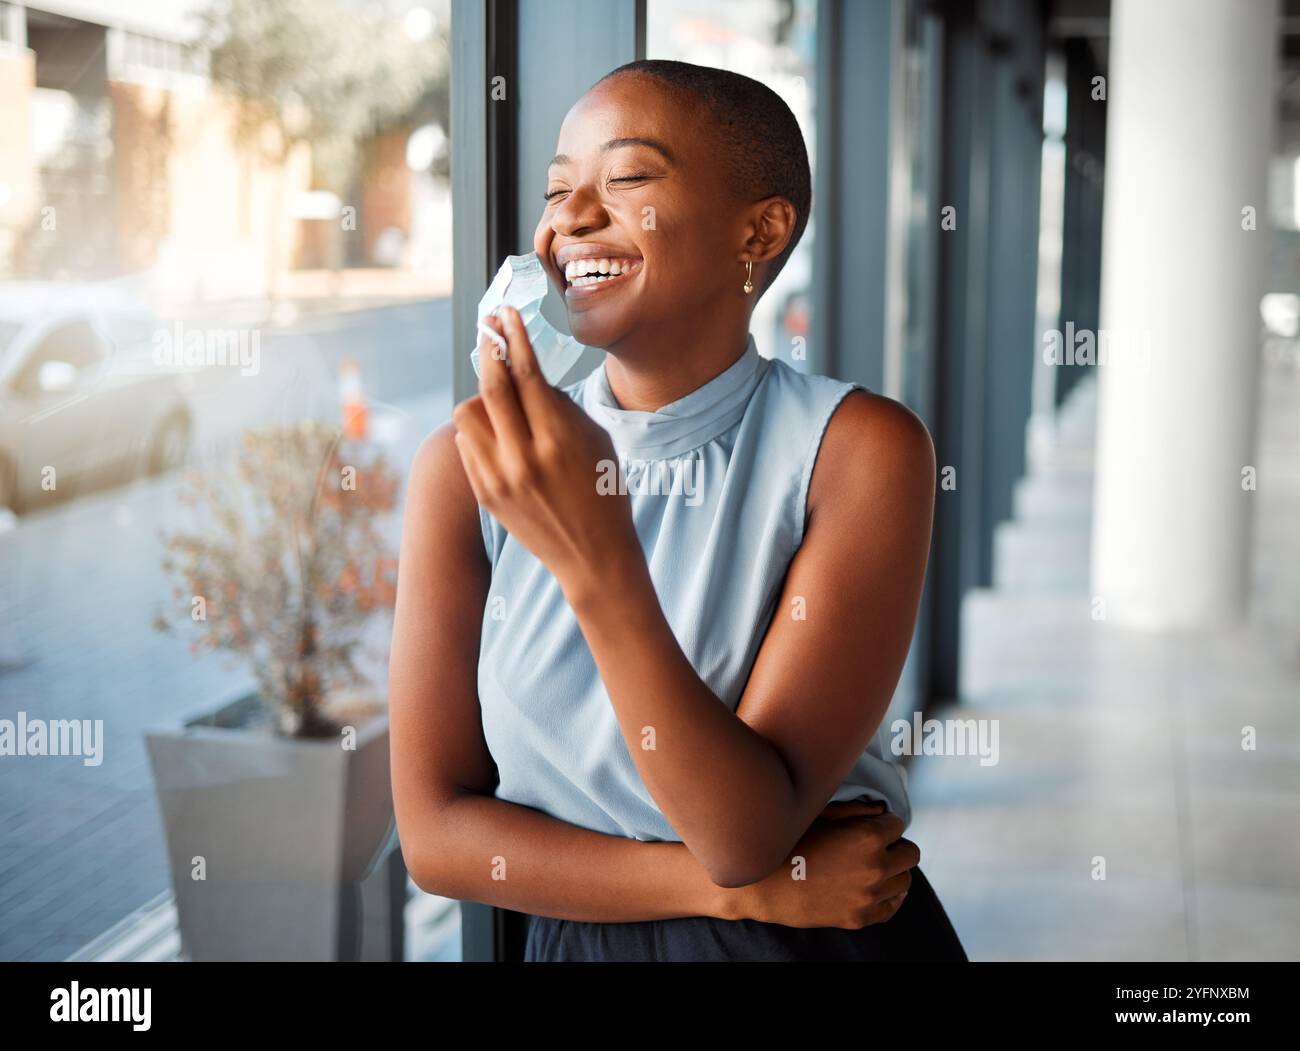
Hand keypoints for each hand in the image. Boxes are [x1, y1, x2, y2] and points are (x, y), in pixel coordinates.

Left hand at [452, 306, 643, 595]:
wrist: (593, 557)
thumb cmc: (604, 491)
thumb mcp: (595, 440)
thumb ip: (559, 405)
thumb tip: (525, 372)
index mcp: (558, 440)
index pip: (526, 375)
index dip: (514, 338)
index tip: (506, 314)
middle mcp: (523, 458)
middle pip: (490, 387)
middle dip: (489, 349)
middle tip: (490, 328)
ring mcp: (499, 479)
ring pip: (467, 414)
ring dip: (480, 395)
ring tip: (499, 398)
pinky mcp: (485, 494)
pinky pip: (466, 444)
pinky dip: (478, 430)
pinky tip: (498, 432)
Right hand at [732, 799, 919, 928]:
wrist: (765, 885)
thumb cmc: (790, 843)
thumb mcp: (820, 815)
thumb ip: (856, 810)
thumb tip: (882, 811)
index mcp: (868, 837)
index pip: (897, 824)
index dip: (883, 822)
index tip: (870, 825)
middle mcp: (876, 868)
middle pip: (910, 853)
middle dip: (895, 845)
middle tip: (875, 845)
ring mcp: (870, 896)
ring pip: (905, 881)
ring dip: (893, 870)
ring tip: (871, 866)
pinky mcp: (861, 918)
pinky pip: (893, 907)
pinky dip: (889, 895)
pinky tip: (875, 887)